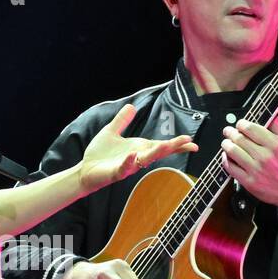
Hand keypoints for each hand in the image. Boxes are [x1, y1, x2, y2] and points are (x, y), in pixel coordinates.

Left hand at [77, 103, 196, 193]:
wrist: (85, 169)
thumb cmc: (100, 154)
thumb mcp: (111, 132)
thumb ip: (122, 121)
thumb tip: (131, 106)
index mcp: (139, 148)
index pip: (161, 145)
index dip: (176, 144)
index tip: (192, 141)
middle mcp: (137, 157)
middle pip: (158, 152)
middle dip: (173, 147)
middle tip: (188, 143)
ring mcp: (127, 165)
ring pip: (144, 160)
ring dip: (156, 153)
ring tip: (167, 145)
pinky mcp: (115, 172)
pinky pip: (124, 168)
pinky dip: (128, 162)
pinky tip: (133, 155)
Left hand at [219, 116, 277, 215]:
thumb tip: (271, 115)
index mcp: (276, 145)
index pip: (251, 129)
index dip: (241, 124)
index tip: (239, 124)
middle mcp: (265, 157)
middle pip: (239, 139)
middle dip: (231, 132)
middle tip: (228, 131)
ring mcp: (255, 170)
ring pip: (232, 152)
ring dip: (226, 144)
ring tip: (226, 142)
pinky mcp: (249, 182)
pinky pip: (231, 168)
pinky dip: (225, 160)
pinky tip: (226, 156)